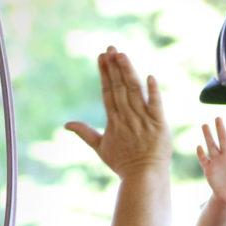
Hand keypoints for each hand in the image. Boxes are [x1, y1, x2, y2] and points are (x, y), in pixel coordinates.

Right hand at [64, 47, 169, 177]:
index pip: (108, 92)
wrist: (144, 178)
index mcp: (113, 121)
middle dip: (114, 67)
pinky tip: (150, 77)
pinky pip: (156, 105)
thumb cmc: (123, 164)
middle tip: (111, 48)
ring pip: (134, 92)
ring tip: (122, 55)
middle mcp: (127, 117)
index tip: (102, 57)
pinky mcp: (159, 124)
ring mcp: (143, 120)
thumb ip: (85, 133)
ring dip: (128, 72)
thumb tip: (66, 124)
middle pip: (119, 87)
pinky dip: (153, 91)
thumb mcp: (101, 148)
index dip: (105, 73)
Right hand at [197, 118, 225, 204]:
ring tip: (205, 125)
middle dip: (221, 129)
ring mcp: (218, 162)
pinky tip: (199, 147)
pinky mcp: (209, 169)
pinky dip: (201, 154)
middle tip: (218, 118)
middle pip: (224, 140)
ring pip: (212, 146)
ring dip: (208, 136)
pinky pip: (204, 159)